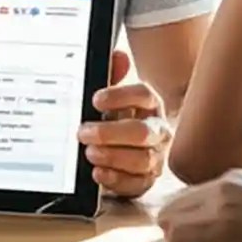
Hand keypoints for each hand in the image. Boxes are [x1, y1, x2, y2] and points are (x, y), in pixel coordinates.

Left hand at [77, 50, 168, 198]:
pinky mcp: (146, 181)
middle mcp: (157, 130)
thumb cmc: (114, 121)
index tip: (96, 99)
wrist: (120, 152)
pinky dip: (116, 179)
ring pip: (141, 159)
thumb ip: (112, 77)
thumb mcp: (109, 99)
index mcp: (149, 105)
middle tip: (84, 132)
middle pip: (142, 132)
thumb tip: (119, 57)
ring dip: (112, 157)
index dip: (120, 96)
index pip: (143, 95)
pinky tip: (99, 173)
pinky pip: (137, 184)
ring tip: (89, 153)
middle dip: (110, 133)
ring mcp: (155, 157)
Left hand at [157, 169, 241, 241]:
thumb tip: (207, 225)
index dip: (182, 221)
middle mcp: (222, 184)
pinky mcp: (224, 226)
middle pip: (170, 205)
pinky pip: (177, 234)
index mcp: (232, 177)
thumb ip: (235, 206)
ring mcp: (221, 203)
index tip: (196, 241)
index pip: (183, 196)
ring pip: (167, 218)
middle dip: (175, 230)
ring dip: (177, 240)